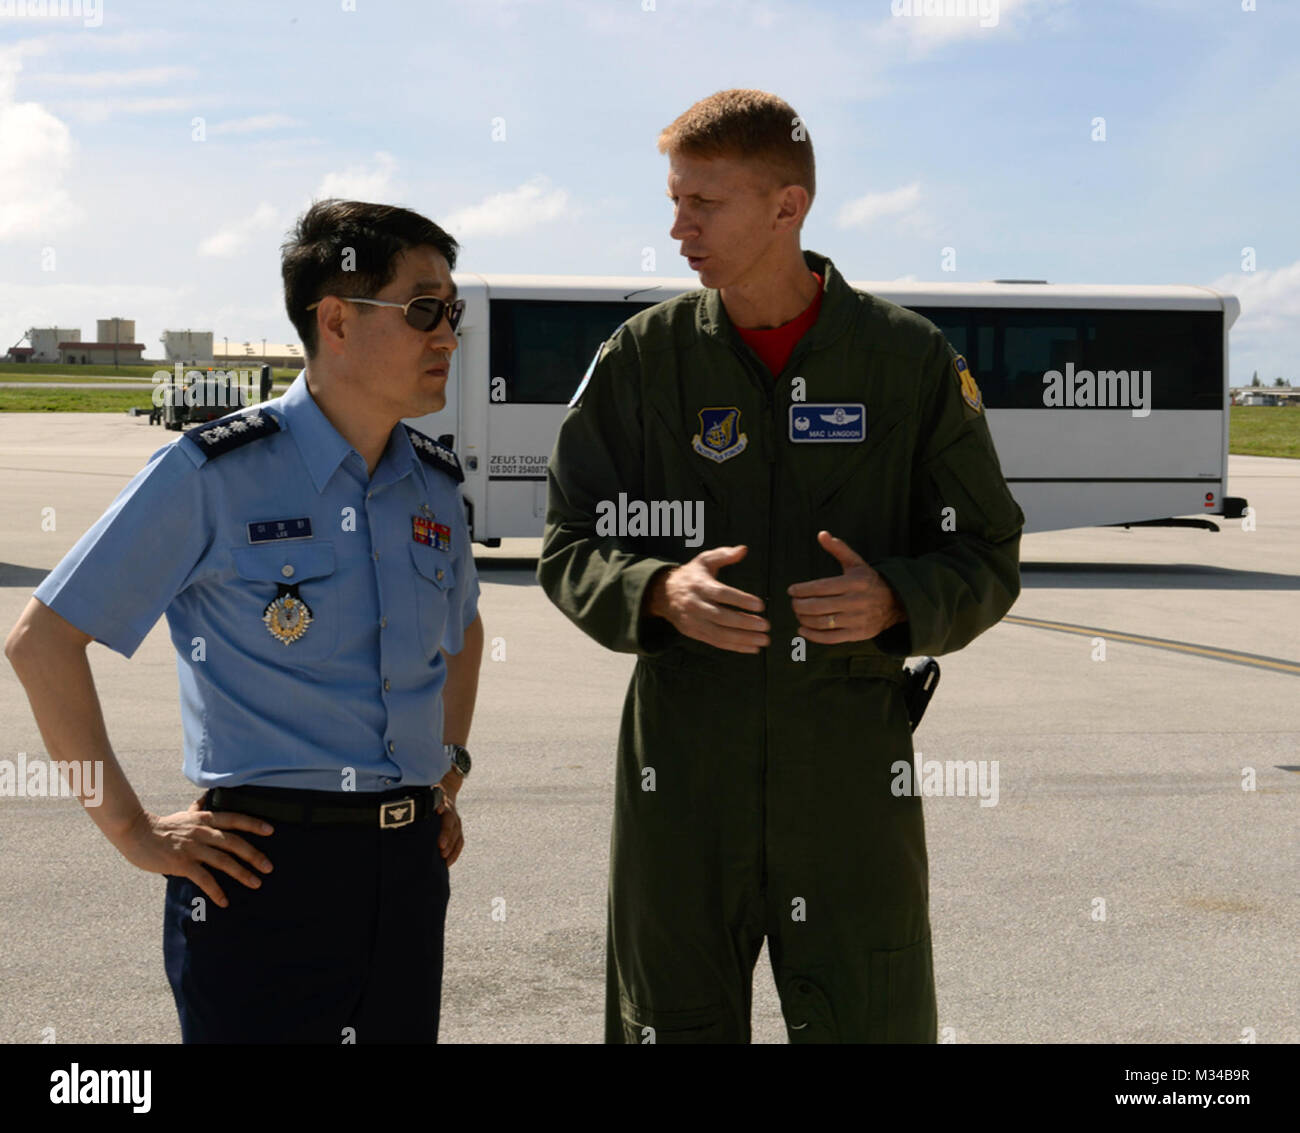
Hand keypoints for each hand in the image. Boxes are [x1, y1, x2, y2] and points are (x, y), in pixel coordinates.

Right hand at [111, 798, 273, 908]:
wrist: (135, 833)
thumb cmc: (161, 826)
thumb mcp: (184, 815)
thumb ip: (198, 809)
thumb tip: (206, 799)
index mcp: (205, 819)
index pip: (235, 819)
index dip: (253, 824)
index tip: (271, 830)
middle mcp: (202, 832)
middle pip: (234, 842)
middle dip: (254, 855)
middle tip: (269, 867)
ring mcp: (192, 848)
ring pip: (223, 861)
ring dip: (242, 873)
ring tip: (256, 883)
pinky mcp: (181, 863)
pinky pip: (204, 879)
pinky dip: (216, 891)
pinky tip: (224, 901)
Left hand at [434, 787, 463, 865]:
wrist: (446, 789)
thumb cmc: (432, 795)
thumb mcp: (430, 794)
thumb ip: (430, 801)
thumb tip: (435, 809)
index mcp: (445, 806)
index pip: (448, 818)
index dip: (445, 832)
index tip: (440, 843)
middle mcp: (453, 814)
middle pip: (453, 829)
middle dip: (448, 842)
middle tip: (442, 852)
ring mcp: (456, 822)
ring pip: (458, 837)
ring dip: (452, 849)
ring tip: (445, 860)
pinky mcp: (457, 829)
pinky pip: (459, 842)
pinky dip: (455, 853)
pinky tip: (448, 862)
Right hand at [645, 545, 769, 653]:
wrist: (664, 593)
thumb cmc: (692, 575)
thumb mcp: (704, 560)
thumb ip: (724, 555)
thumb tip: (743, 549)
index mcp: (699, 585)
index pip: (721, 594)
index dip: (741, 600)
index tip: (760, 605)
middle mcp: (695, 605)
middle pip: (722, 617)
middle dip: (745, 623)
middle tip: (766, 625)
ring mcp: (694, 621)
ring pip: (720, 633)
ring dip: (743, 639)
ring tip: (764, 640)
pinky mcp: (695, 633)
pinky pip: (716, 642)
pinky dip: (735, 647)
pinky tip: (752, 648)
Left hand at [788, 530, 906, 642]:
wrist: (895, 602)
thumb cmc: (869, 580)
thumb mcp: (856, 563)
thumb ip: (838, 549)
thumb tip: (821, 534)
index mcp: (855, 582)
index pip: (821, 587)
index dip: (802, 590)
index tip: (791, 590)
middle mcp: (856, 601)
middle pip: (819, 606)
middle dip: (800, 605)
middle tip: (793, 603)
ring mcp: (857, 619)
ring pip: (823, 622)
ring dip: (804, 619)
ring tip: (798, 614)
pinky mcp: (858, 634)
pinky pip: (831, 638)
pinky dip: (813, 635)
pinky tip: (803, 630)